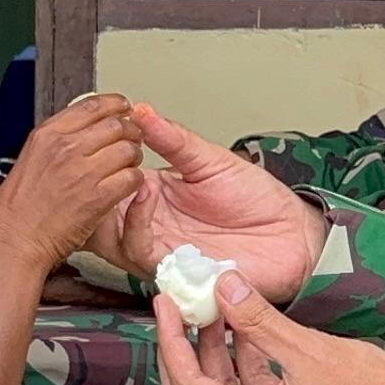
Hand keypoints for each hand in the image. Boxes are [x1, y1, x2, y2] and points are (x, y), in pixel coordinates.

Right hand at [0, 94, 145, 279]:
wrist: (16, 239)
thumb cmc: (20, 206)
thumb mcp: (32, 157)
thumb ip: (59, 139)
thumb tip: (88, 126)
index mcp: (48, 134)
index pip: (92, 105)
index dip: (116, 104)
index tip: (124, 108)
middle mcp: (66, 147)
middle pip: (116, 124)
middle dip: (130, 132)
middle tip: (132, 141)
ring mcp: (83, 171)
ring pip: (128, 150)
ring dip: (134, 157)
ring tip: (128, 165)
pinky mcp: (98, 197)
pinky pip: (131, 178)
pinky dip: (133, 181)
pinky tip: (125, 186)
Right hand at [108, 106, 323, 301]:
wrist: (293, 235)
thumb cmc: (257, 200)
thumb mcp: (210, 160)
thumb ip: (173, 140)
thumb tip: (141, 111)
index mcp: (153, 197)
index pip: (105, 187)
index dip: (92, 169)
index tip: (97, 141)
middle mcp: (151, 227)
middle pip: (98, 222)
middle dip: (91, 196)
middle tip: (101, 167)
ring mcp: (162, 252)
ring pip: (112, 242)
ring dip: (116, 209)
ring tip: (136, 180)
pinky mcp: (176, 273)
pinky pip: (143, 258)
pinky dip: (138, 228)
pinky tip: (149, 200)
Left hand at [152, 273, 384, 384]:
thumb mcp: (308, 349)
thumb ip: (257, 320)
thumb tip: (222, 286)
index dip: (172, 341)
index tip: (165, 305)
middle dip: (183, 353)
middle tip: (176, 311)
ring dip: (211, 359)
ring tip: (214, 311)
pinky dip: (238, 372)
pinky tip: (241, 333)